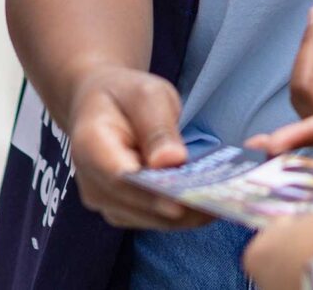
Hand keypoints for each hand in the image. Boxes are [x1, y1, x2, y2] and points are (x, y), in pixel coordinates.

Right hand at [67, 65, 207, 229]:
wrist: (104, 104)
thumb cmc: (127, 94)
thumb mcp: (147, 95)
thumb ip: (157, 127)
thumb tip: (171, 162)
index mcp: (90, 146)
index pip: (121, 177)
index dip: (153, 193)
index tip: (185, 201)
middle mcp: (92, 182)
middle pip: (137, 204)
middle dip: (178, 207)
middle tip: (220, 203)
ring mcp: (105, 200)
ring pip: (148, 218)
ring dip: (184, 214)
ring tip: (222, 203)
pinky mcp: (122, 209)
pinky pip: (153, 218)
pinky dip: (180, 214)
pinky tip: (209, 203)